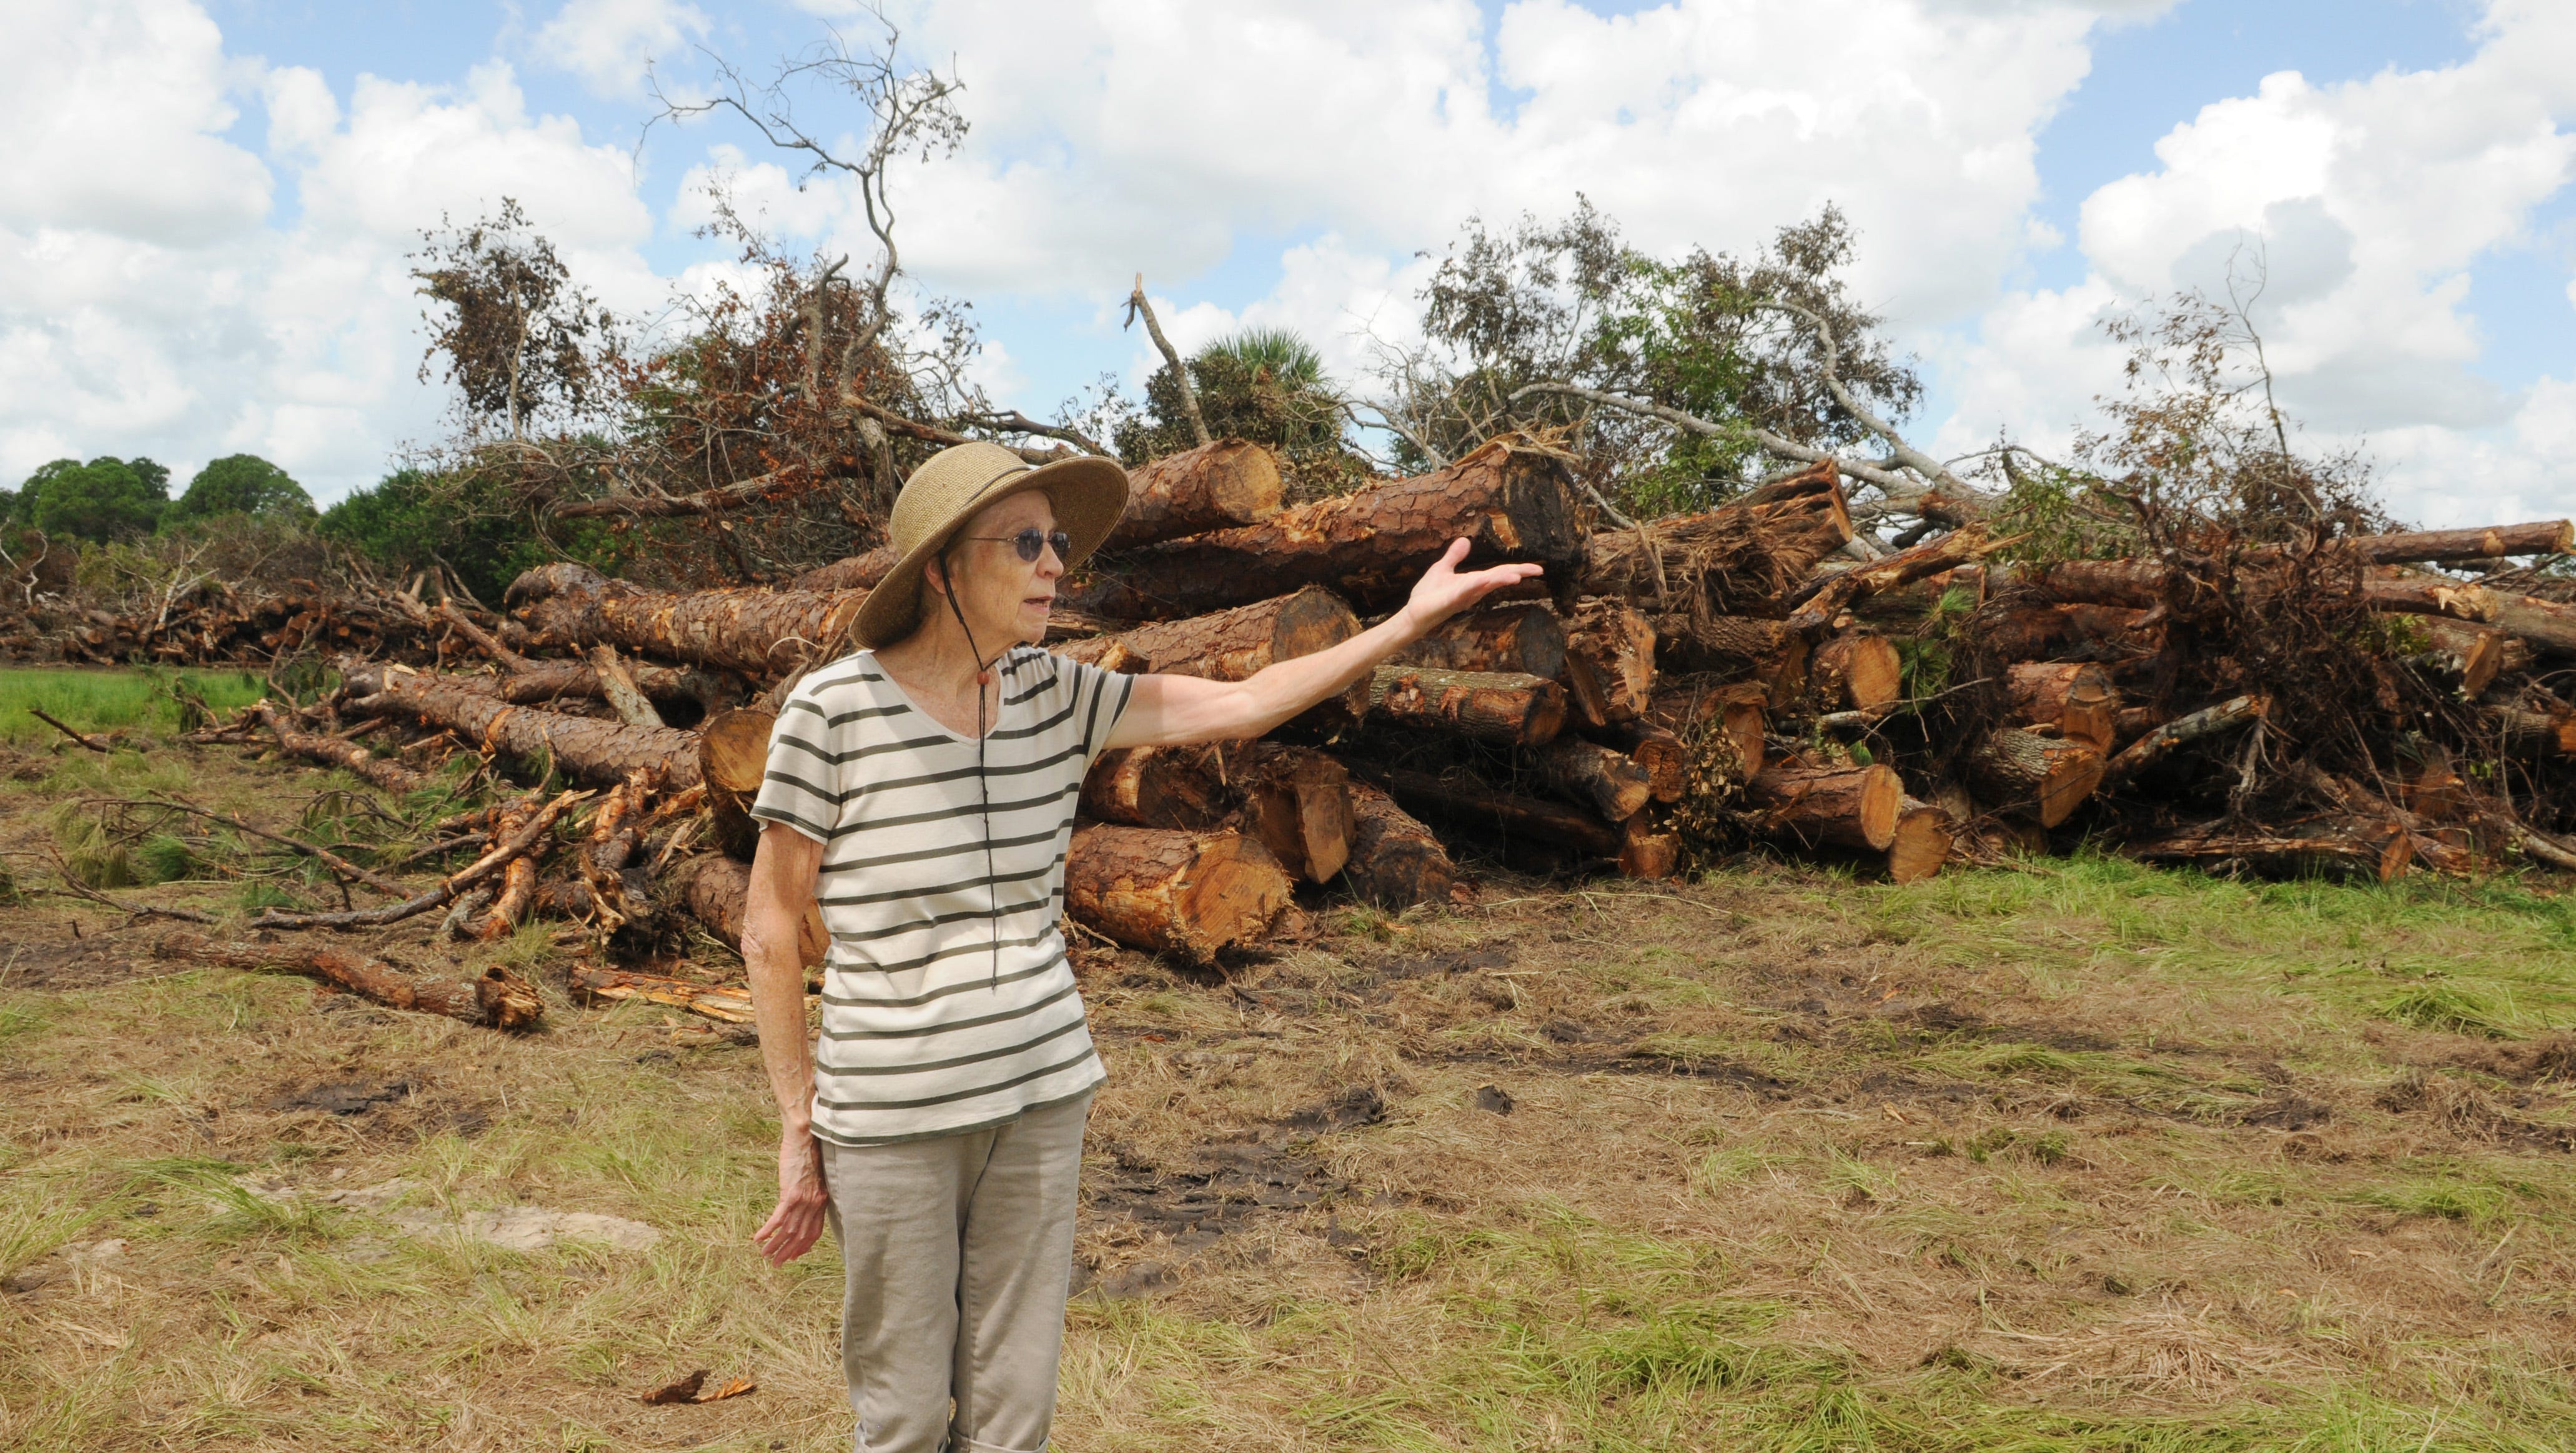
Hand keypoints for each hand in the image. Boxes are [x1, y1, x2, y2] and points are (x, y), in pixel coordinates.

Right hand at [753, 1123, 830, 1266]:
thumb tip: (802, 1201)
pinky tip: (758, 1238)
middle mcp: (814, 1204)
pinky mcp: (790, 1194)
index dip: (804, 1246)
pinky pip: (777, 1219)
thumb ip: (811, 1192)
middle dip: (787, 1252)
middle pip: (801, 1236)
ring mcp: (803, 1200)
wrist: (806, 1137)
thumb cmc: (808, 1153)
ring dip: (775, 1245)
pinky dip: (767, 1231)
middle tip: (776, 1264)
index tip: (794, 1256)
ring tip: (764, 1256)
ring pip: (788, 1231)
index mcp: (821, 1201)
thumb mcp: (814, 1177)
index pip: (815, 1232)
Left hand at [1398, 538, 1544, 634]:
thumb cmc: (1429, 594)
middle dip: (1517, 573)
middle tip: (1538, 570)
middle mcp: (1473, 590)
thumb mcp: (1442, 569)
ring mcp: (1462, 596)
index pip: (1499, 573)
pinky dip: (1473, 587)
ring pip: (1485, 586)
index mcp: (1473, 581)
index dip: (1519, 569)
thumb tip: (1465, 540)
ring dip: (1500, 581)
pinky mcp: (1448, 601)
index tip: (1538, 568)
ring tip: (1517, 576)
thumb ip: (1454, 556)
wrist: (1413, 613)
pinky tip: (1483, 580)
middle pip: (1498, 579)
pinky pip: (1463, 593)